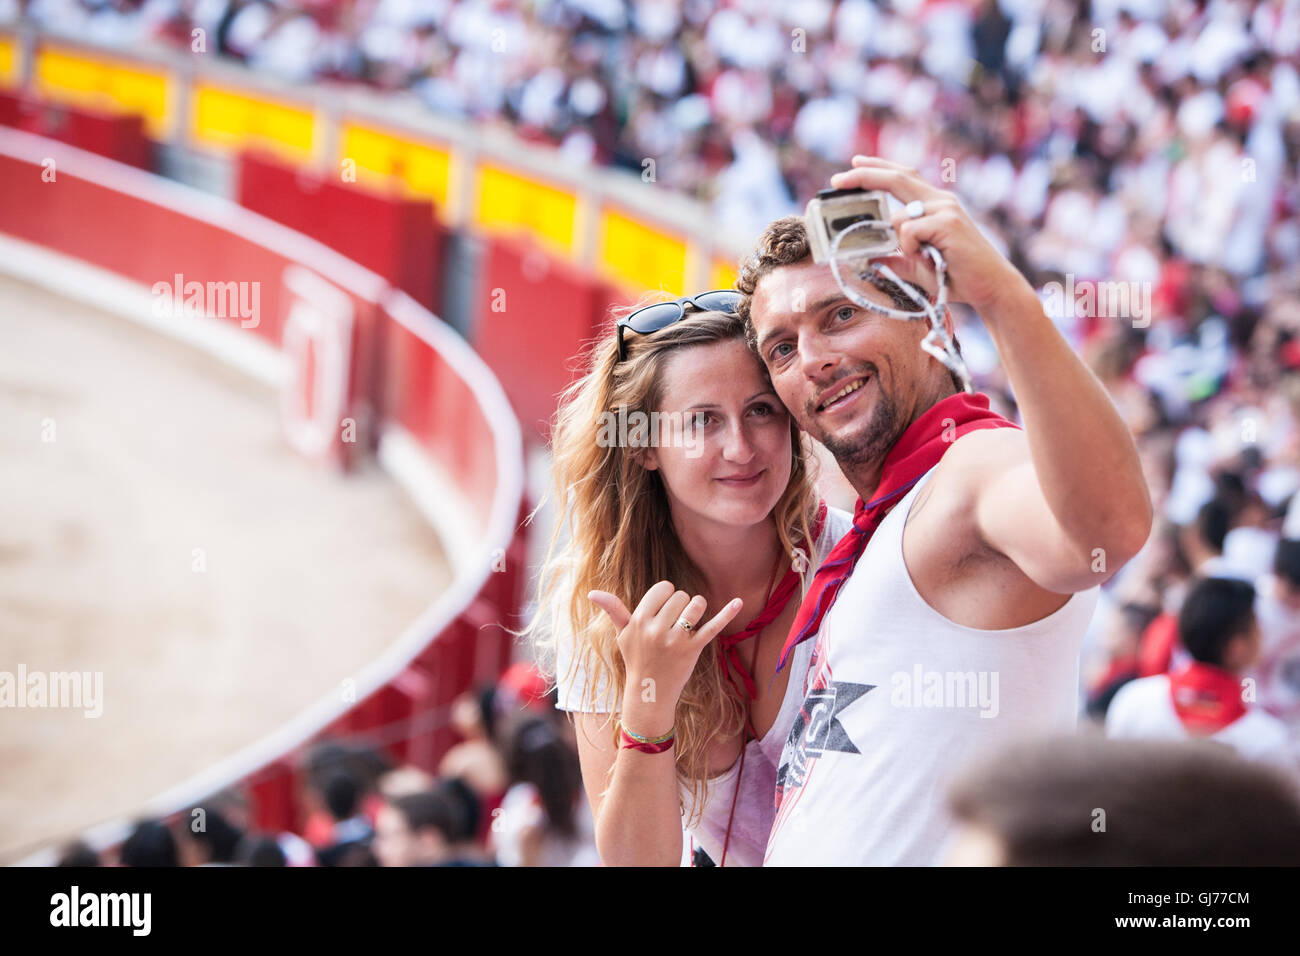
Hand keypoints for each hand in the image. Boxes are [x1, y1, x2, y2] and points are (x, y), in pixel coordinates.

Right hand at [588, 581, 742, 713]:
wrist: (650, 692)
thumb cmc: (636, 659)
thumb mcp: (622, 635)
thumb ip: (613, 610)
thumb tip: (592, 592)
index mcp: (639, 620)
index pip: (662, 588)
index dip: (665, 596)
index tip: (662, 610)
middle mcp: (657, 629)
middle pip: (680, 595)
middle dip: (680, 605)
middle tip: (673, 623)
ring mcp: (676, 640)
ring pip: (696, 605)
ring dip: (696, 609)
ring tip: (688, 622)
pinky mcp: (694, 649)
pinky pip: (713, 627)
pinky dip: (727, 613)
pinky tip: (739, 602)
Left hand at [829, 156, 1032, 316]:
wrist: (990, 286)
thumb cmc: (955, 275)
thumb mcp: (917, 266)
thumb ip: (895, 259)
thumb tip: (868, 259)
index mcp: (933, 204)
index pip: (901, 176)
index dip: (878, 167)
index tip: (854, 162)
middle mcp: (939, 200)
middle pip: (896, 177)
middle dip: (864, 176)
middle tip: (837, 179)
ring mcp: (945, 209)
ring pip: (899, 216)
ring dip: (898, 242)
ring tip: (920, 259)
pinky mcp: (948, 222)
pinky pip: (910, 231)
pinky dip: (910, 247)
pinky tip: (928, 258)